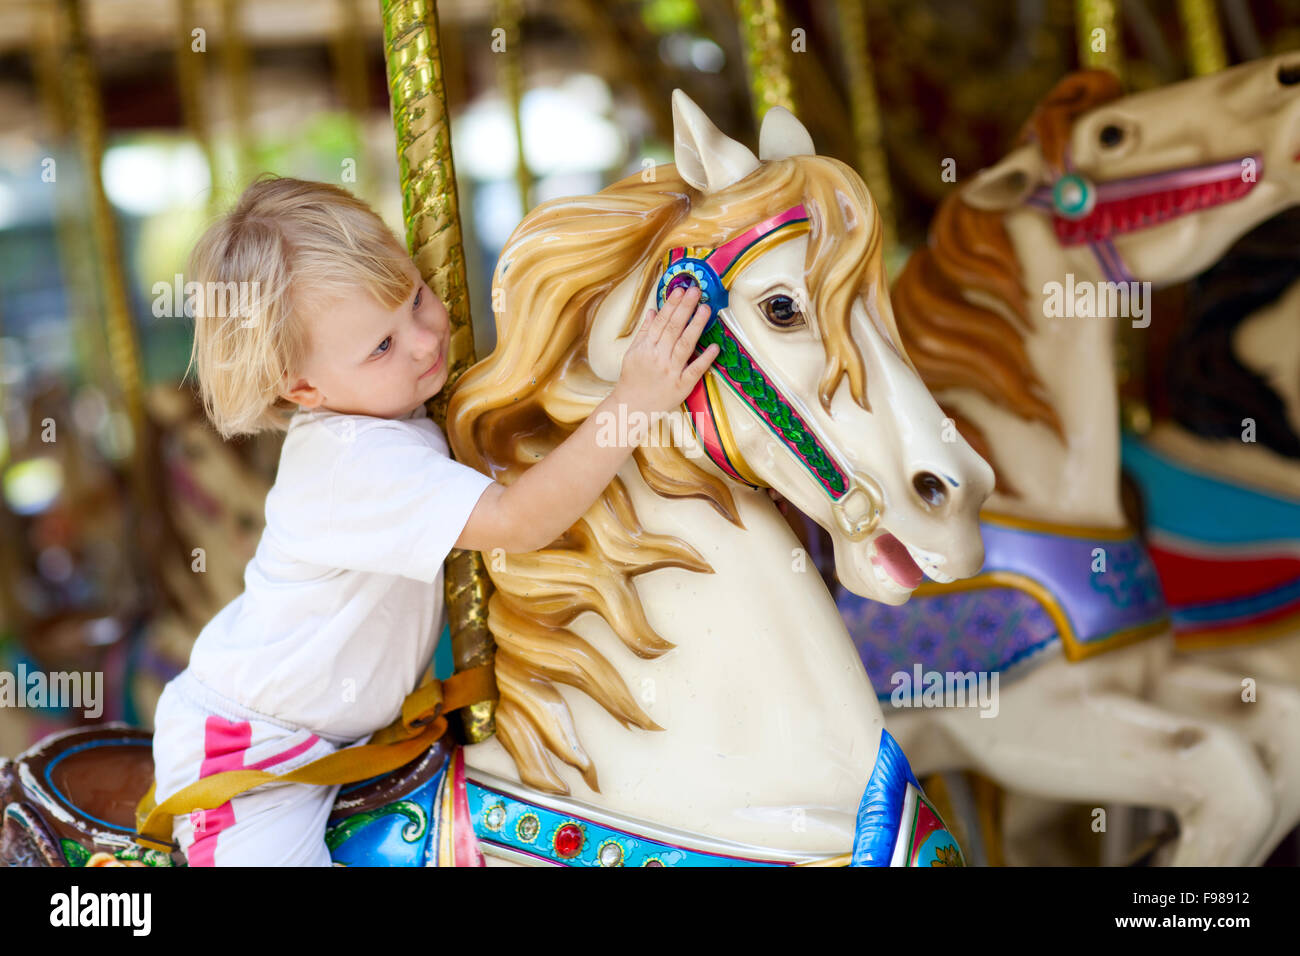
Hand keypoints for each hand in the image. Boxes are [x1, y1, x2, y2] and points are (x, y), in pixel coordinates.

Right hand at [616, 285, 719, 413]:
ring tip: (706, 309)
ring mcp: (671, 372)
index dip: (671, 305)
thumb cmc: (633, 379)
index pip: (661, 322)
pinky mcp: (681, 386)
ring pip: (685, 345)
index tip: (680, 290)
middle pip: (674, 329)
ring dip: (696, 326)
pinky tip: (714, 346)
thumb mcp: (633, 353)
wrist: (632, 407)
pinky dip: (705, 358)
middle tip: (696, 291)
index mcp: (646, 348)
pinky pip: (695, 370)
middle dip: (685, 308)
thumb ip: (644, 332)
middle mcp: (659, 357)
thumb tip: (652, 311)